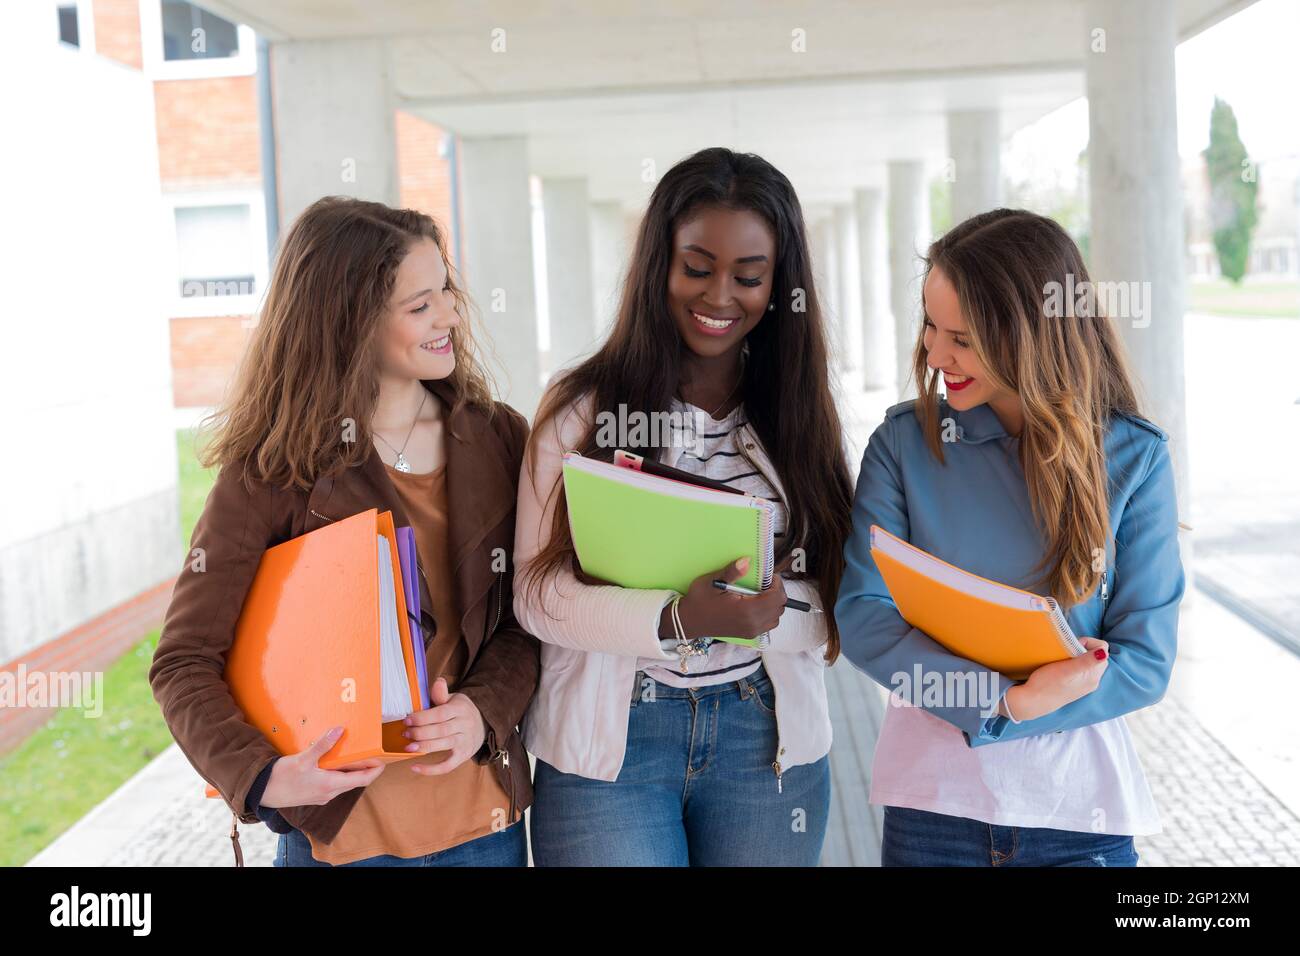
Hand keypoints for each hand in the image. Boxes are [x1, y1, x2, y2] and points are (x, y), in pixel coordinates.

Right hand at [259, 726, 385, 808]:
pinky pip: (334, 784)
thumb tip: (339, 730)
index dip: (376, 770)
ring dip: (351, 771)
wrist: (262, 793)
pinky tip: (335, 763)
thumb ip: (322, 745)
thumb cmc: (281, 778)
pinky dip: (339, 774)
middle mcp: (329, 793)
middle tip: (372, 752)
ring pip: (345, 783)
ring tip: (356, 754)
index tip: (384, 760)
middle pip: (355, 781)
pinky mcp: (315, 795)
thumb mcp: (303, 759)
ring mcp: (322, 796)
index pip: (363, 780)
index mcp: (330, 785)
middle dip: (365, 768)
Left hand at [403, 677, 486, 775]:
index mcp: (460, 709)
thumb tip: (438, 681)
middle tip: (405, 734)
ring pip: (444, 745)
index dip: (423, 717)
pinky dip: (432, 769)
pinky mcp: (463, 755)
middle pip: (441, 730)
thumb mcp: (454, 699)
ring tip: (408, 748)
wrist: (483, 724)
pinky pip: (448, 765)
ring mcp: (465, 742)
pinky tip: (415, 768)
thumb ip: (442, 694)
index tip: (407, 720)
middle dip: (421, 732)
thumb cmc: (461, 711)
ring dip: (425, 747)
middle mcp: (464, 725)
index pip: (440, 714)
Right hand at [659, 556, 786, 640]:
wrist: (688, 622)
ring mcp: (751, 631)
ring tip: (760, 593)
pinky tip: (755, 604)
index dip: (776, 584)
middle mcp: (752, 623)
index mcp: (746, 610)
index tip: (767, 576)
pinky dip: (768, 614)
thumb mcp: (712, 582)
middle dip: (776, 592)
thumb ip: (732, 572)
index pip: (776, 597)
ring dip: (773, 604)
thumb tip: (747, 561)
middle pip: (780, 607)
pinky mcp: (748, 635)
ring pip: (776, 617)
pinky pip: (768, 624)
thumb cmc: (699, 601)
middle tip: (764, 583)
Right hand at [1004, 637, 1109, 720]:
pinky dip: (1074, 663)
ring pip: (1089, 661)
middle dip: (1083, 648)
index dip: (1088, 642)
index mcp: (1094, 675)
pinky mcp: (1076, 686)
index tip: (1072, 645)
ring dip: (1078, 655)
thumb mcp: (1066, 669)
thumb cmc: (1047, 684)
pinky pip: (1081, 669)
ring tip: (1063, 658)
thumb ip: (1086, 661)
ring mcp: (1085, 684)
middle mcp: (1093, 680)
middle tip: (1067, 650)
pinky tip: (1061, 667)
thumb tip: (1103, 652)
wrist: (1033, 701)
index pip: (1102, 648)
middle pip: (1097, 655)